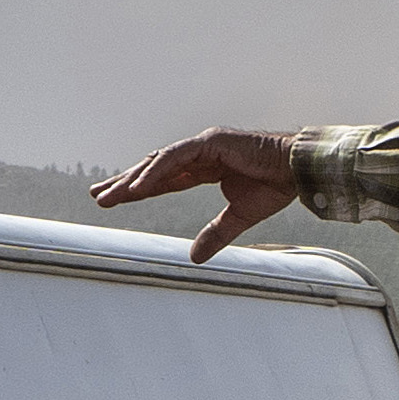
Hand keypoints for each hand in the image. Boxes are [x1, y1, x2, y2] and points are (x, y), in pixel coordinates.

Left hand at [99, 129, 305, 264]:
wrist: (299, 169)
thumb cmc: (276, 186)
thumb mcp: (239, 217)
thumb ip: (215, 234)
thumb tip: (194, 257)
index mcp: (206, 166)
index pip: (165, 178)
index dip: (140, 189)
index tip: (116, 199)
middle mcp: (201, 152)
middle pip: (155, 168)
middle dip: (126, 182)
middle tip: (99, 195)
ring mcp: (204, 144)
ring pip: (159, 162)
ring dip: (133, 179)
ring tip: (109, 195)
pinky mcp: (211, 141)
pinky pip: (175, 158)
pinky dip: (155, 172)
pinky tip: (137, 187)